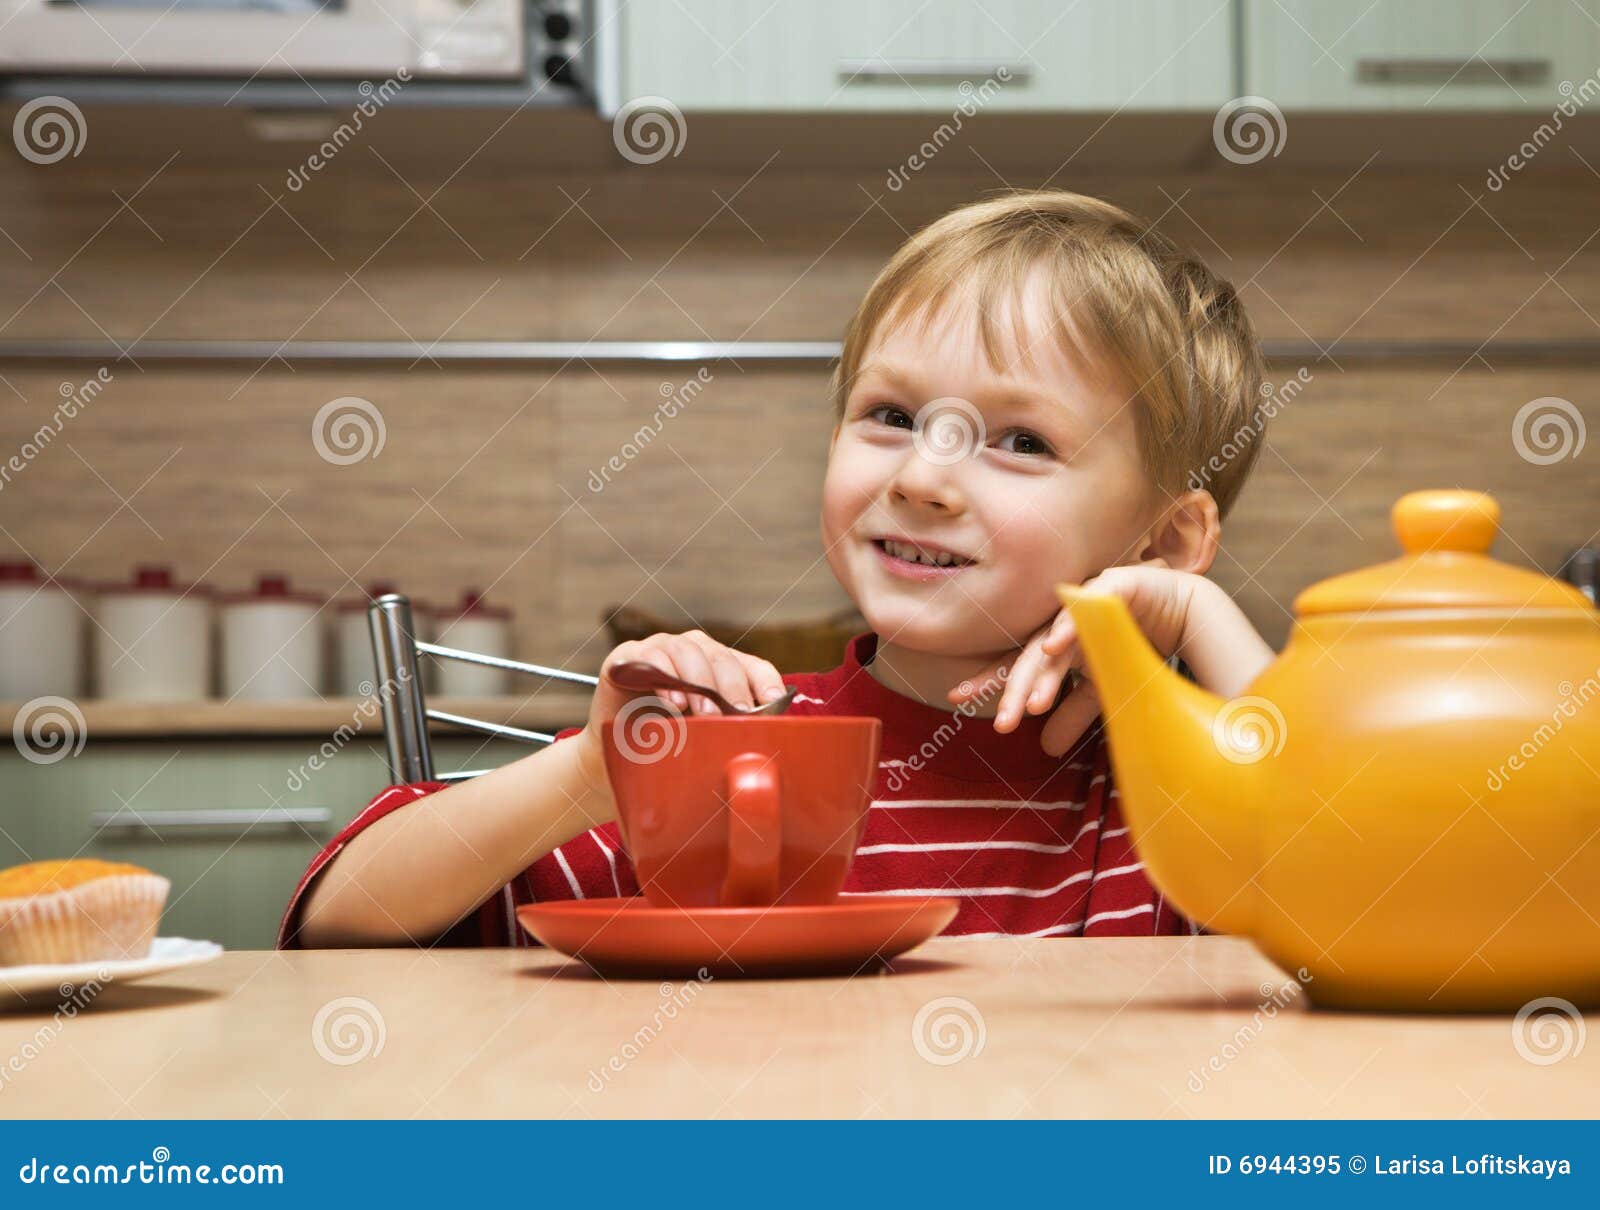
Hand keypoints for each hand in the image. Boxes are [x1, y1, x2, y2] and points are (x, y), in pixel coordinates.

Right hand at [572, 631, 785, 798]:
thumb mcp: (705, 737)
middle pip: (721, 659)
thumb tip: (765, 741)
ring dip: (699, 683)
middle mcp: (694, 651)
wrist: (613, 755)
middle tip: (738, 714)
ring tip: (705, 715)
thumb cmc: (666, 745)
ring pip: (688, 652)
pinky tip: (673, 704)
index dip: (765, 682)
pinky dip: (664, 678)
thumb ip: (730, 731)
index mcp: (721, 667)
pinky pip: (650, 658)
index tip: (774, 703)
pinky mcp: (627, 656)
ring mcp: (660, 649)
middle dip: (731, 687)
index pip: (753, 666)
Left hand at [948, 563, 1203, 756]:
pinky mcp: (1112, 587)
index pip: (1014, 664)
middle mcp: (1061, 624)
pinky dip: (1068, 626)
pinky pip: (1086, 607)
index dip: (988, 679)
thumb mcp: (1102, 689)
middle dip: (1013, 691)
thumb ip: (1073, 714)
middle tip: (1003, 724)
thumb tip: (1047, 749)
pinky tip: (1053, 646)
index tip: (957, 699)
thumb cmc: (1132, 643)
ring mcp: (1083, 604)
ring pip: (1055, 639)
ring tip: (1032, 703)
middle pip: (1028, 658)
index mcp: (1055, 645)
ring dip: (1042, 672)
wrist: (1185, 610)